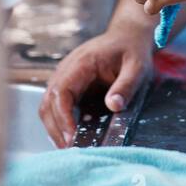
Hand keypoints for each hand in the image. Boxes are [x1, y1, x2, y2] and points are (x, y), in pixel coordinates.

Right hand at [39, 24, 152, 147]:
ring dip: (55, 128)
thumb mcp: (137, 67)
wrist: (128, 36)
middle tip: (70, 150)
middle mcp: (66, 70)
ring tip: (70, 147)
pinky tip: (72, 136)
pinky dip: (60, 122)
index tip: (72, 137)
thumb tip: (113, 106)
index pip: (60, 92)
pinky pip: (57, 105)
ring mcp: (64, 77)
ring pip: (48, 106)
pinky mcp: (68, 85)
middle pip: (48, 102)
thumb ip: (126, 86)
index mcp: (81, 63)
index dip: (63, 117)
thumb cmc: (131, 50)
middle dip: (56, 128)